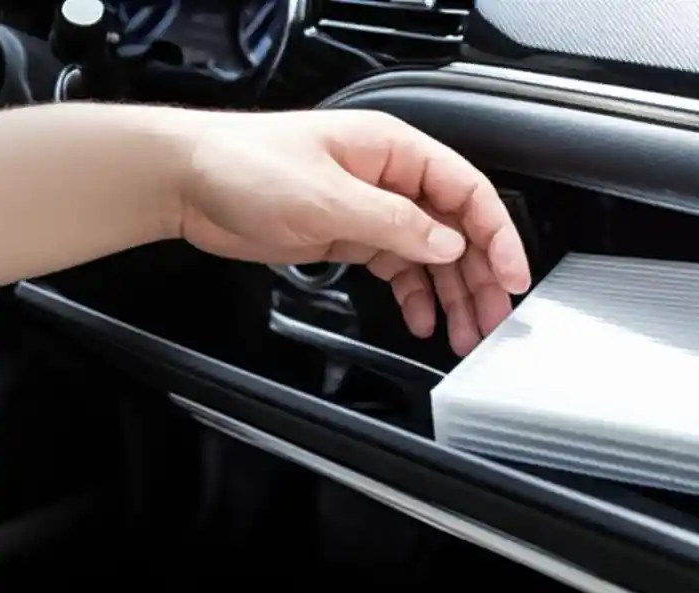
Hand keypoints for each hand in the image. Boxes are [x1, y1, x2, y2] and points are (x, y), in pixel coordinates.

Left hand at [177, 108, 530, 356]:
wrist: (186, 182)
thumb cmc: (246, 165)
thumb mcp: (328, 198)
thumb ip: (396, 224)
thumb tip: (449, 245)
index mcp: (396, 151)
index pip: (468, 192)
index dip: (497, 235)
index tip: (511, 276)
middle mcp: (392, 179)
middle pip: (456, 231)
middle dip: (479, 278)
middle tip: (493, 320)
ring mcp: (374, 210)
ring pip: (432, 257)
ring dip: (451, 296)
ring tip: (465, 335)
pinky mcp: (353, 236)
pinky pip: (400, 270)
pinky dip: (415, 297)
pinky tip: (423, 321)